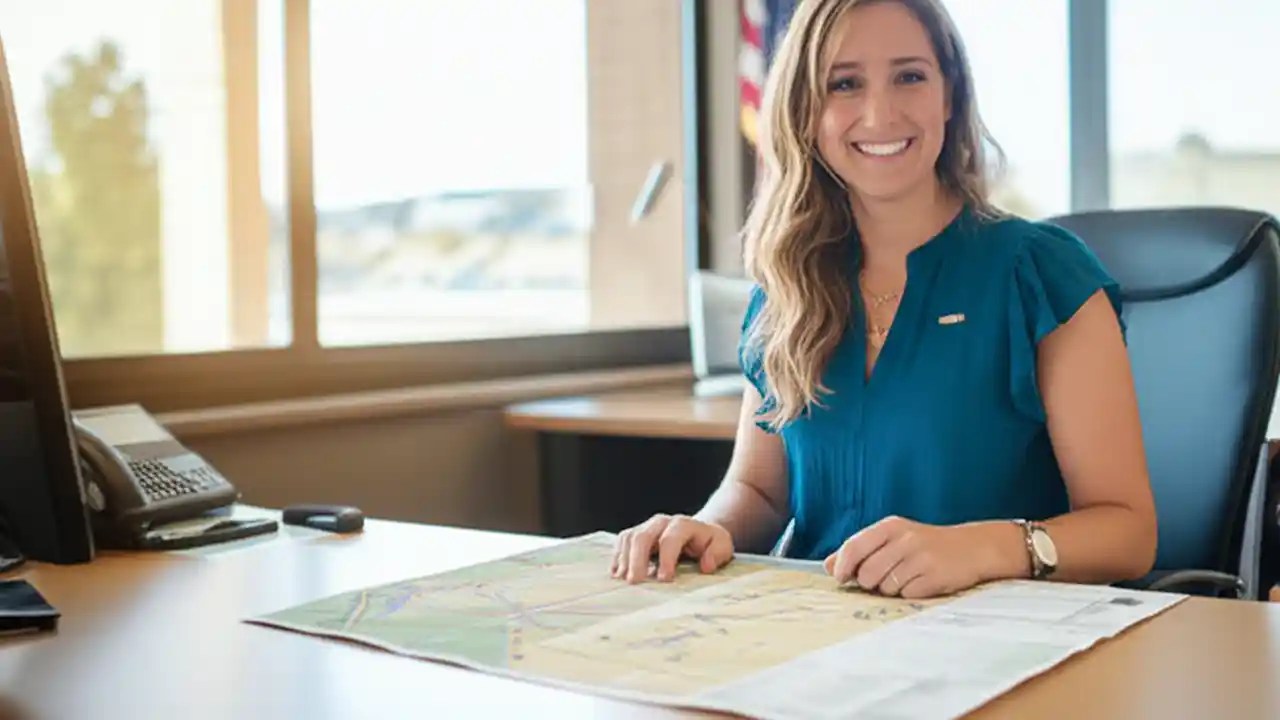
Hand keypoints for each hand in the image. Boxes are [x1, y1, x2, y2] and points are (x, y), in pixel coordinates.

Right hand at [611, 514, 733, 583]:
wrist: (699, 533)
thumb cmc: (710, 543)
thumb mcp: (722, 546)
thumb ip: (717, 553)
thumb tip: (707, 565)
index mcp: (684, 525)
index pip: (671, 539)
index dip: (666, 558)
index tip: (664, 579)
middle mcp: (662, 522)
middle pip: (643, 536)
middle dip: (637, 559)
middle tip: (634, 582)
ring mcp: (647, 527)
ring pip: (629, 538)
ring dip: (624, 559)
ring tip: (623, 580)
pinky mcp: (637, 534)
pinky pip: (622, 541)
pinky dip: (618, 557)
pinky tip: (617, 573)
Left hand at [823, 516, 1008, 598]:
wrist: (973, 548)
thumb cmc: (926, 544)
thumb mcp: (893, 538)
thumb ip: (861, 549)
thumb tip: (828, 565)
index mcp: (890, 527)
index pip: (854, 547)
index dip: (842, 566)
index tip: (840, 578)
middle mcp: (904, 539)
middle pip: (866, 573)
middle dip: (869, 582)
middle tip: (884, 577)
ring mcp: (920, 558)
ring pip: (884, 587)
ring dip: (889, 589)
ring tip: (905, 578)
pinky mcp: (934, 576)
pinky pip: (906, 595)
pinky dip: (909, 593)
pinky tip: (921, 582)